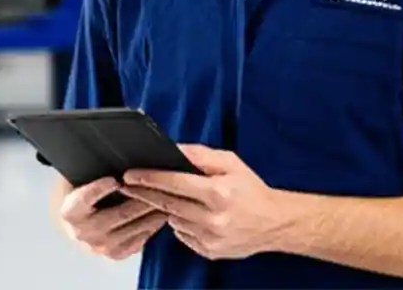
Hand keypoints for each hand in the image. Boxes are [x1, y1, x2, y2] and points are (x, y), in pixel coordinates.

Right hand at [58, 177, 169, 260]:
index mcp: (70, 211)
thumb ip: (92, 173)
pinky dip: (152, 227)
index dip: (99, 188)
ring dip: (152, 213)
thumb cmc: (84, 196)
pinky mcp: (115, 254)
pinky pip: (139, 240)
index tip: (116, 179)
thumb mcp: (81, 182)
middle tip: (156, 185)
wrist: (79, 224)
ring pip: (133, 227)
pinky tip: (161, 215)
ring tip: (166, 198)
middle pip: (118, 214)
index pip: (84, 198)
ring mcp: (99, 246)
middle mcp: (82, 232)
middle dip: (140, 198)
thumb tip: (114, 157)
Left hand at [120, 145, 290, 260]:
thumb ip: (199, 155)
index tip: (130, 174)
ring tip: (164, 196)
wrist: (275, 223)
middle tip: (127, 184)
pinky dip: (180, 222)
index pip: (174, 183)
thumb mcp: (230, 163)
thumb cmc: (252, 191)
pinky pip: (182, 234)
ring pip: (173, 219)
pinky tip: (188, 213)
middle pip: (167, 204)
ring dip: (166, 207)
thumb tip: (173, 150)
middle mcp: (213, 218)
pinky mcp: (209, 251)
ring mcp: (210, 238)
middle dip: (144, 192)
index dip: (149, 178)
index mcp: (218, 193)